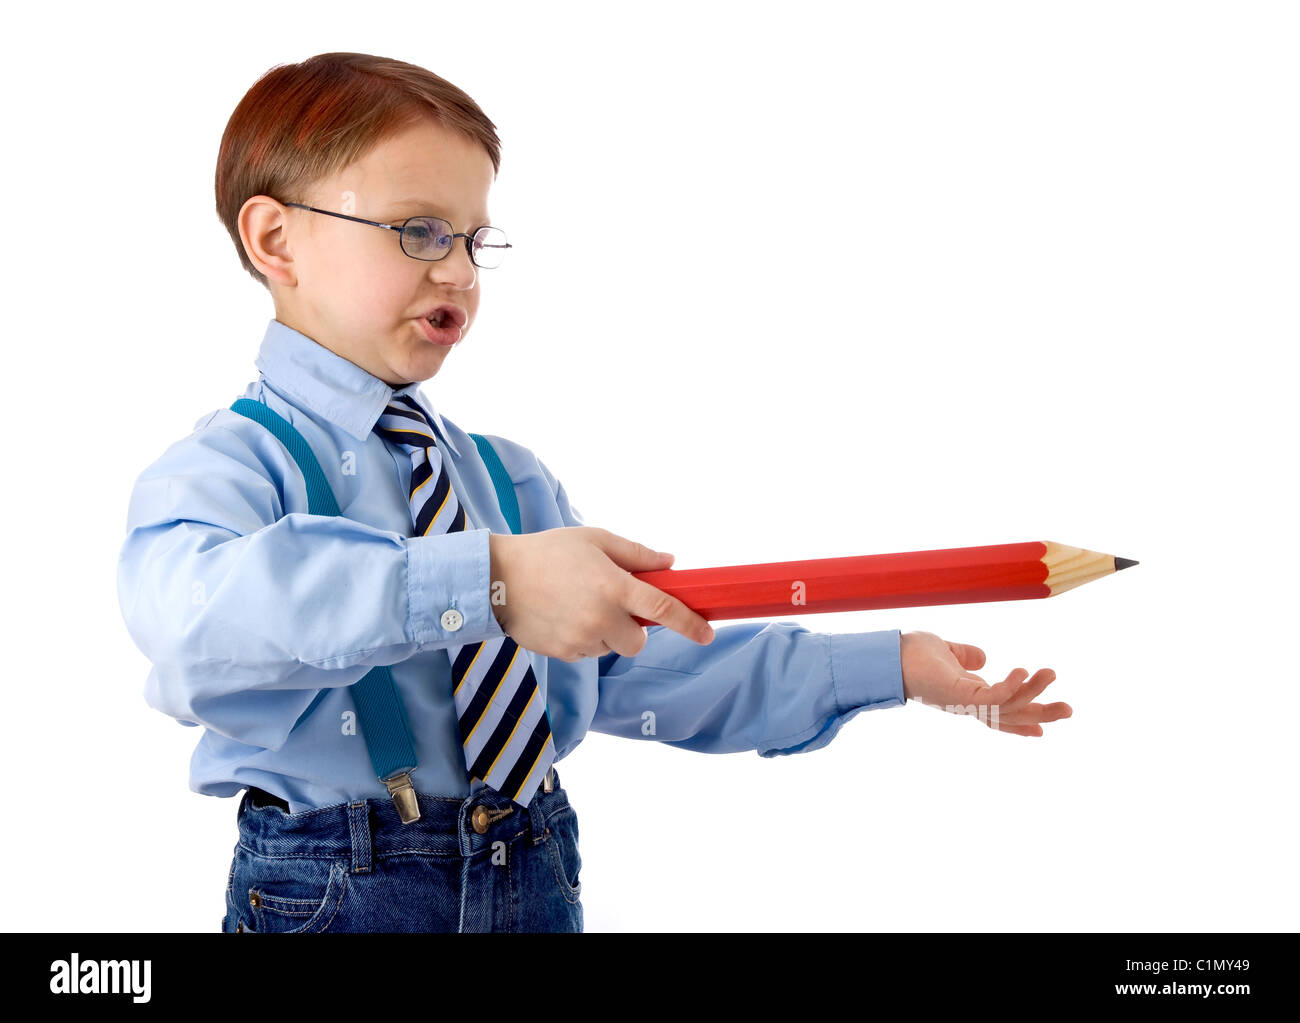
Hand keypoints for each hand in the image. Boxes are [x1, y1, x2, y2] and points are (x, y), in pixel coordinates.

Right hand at [489, 526, 714, 661]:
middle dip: (635, 628)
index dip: (690, 624)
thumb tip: (670, 563)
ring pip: (613, 647)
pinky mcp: (564, 653)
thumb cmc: (548, 552)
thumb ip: (636, 554)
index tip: (707, 634)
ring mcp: (582, 639)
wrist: (496, 579)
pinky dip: (585, 639)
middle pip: (640, 641)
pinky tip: (564, 616)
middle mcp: (601, 617)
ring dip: (608, 633)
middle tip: (614, 605)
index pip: (664, 610)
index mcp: (614, 585)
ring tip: (580, 605)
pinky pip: (589, 652)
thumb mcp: (595, 540)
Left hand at [900, 630, 1071, 735]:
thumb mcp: (946, 651)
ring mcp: (963, 702)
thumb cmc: (910, 654)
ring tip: (1051, 672)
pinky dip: (1010, 686)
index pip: (999, 713)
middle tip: (1070, 710)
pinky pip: (992, 697)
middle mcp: (967, 705)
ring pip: (1007, 706)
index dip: (1021, 722)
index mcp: (967, 697)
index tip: (1043, 730)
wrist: (887, 655)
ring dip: (1033, 691)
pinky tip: (1023, 671)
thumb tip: (982, 659)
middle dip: (1041, 714)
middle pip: (1010, 717)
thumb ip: (965, 656)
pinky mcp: (958, 695)